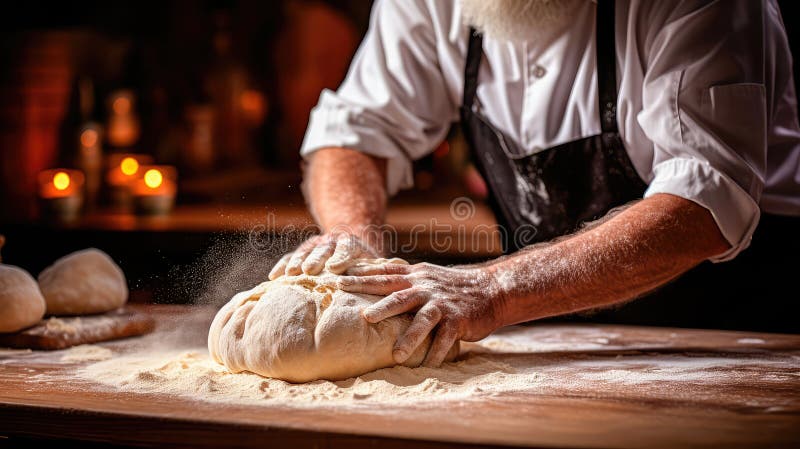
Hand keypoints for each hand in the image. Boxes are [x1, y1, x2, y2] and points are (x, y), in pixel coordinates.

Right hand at [268, 233, 379, 279]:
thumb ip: (374, 274)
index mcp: (351, 243)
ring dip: (297, 262)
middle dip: (316, 260)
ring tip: (291, 274)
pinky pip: (290, 257)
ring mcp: (315, 245)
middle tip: (309, 270)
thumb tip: (384, 291)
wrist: (350, 247)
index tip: (334, 268)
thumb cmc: (365, 265)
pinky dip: (282, 266)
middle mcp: (331, 241)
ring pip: (305, 252)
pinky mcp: (302, 252)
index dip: (340, 258)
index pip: (347, 248)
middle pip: (323, 249)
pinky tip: (274, 277)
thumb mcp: (374, 266)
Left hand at [336, 262, 505, 366]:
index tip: (338, 279)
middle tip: (362, 315)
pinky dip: (437, 353)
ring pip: (423, 320)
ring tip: (396, 355)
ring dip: (410, 338)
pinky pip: (446, 339)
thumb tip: (372, 278)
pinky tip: (428, 365)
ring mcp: (442, 305)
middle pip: (400, 295)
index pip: (385, 274)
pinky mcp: (458, 320)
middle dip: (380, 305)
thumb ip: (402, 279)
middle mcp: (426, 288)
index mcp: (415, 276)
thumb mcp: (425, 276)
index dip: (362, 276)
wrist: (491, 290)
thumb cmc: (451, 287)